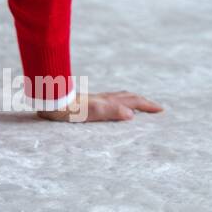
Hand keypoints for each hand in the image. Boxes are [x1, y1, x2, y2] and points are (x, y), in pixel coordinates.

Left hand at [37, 90, 163, 121]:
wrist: (49, 103)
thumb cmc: (70, 110)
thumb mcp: (93, 112)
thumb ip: (111, 112)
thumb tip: (132, 115)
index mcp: (107, 101)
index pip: (132, 101)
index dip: (147, 105)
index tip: (161, 109)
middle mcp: (102, 98)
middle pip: (126, 96)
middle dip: (141, 101)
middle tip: (153, 106)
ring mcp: (94, 99)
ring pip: (117, 97)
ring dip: (129, 100)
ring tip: (135, 105)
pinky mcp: (85, 103)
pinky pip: (107, 101)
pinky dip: (116, 103)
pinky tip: (109, 107)